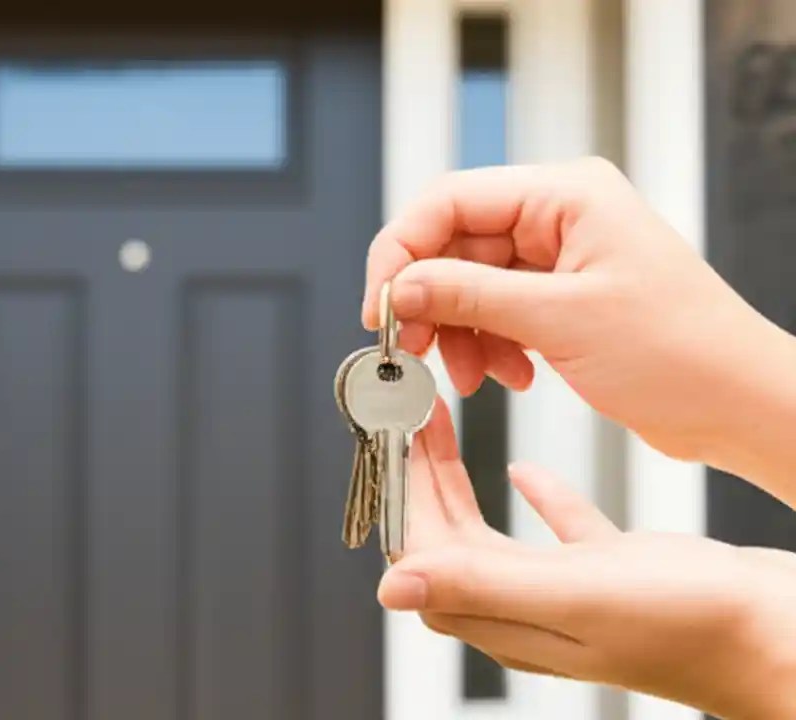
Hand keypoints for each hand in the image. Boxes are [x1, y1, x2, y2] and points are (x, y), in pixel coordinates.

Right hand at [361, 158, 795, 503]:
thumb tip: (396, 290)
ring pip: (468, 283)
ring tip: (472, 376)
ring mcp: (560, 258)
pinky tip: (507, 376)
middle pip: (453, 244)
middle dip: (429, 302)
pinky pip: (494, 311)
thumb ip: (467, 296)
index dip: (402, 252)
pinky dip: (487, 346)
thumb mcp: (559, 320)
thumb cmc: (683, 353)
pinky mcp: (561, 297)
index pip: (450, 202)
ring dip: (459, 333)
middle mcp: (559, 217)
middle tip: (411, 349)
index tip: (379, 306)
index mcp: (566, 195)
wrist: (738, 406)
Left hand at [393, 400, 795, 718]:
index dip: (401, 496)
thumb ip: (481, 587)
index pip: (424, 554)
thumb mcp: (574, 595)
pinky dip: (540, 495)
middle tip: (411, 416)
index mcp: (510, 617)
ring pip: (493, 531)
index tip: (392, 439)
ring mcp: (573, 594)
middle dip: (423, 476)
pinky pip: (561, 531)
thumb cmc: (692, 625)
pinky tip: (528, 469)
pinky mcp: (617, 575)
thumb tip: (388, 587)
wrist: (784, 640)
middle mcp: (531, 610)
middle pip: (449, 537)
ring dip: (464, 478)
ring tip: (446, 423)